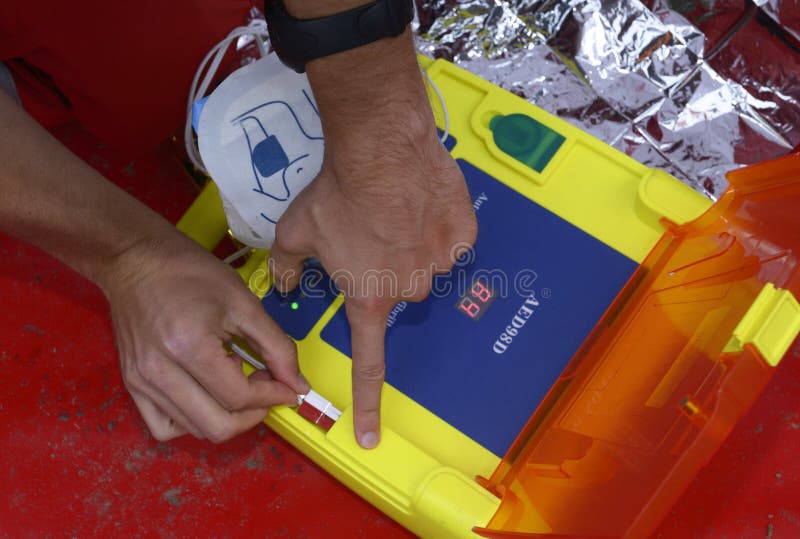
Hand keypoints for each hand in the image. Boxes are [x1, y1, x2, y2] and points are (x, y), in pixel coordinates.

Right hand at [100, 230, 309, 441]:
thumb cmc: (189, 272)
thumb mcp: (244, 302)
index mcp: (189, 347)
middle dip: (252, 414)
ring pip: (194, 430)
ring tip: (234, 382)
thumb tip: (297, 384)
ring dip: (225, 416)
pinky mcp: (132, 384)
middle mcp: (159, 372)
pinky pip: (164, 428)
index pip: (239, 397)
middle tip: (265, 389)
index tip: (288, 387)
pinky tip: (206, 397)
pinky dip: (192, 422)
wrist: (135, 259)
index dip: (272, 396)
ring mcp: (141, 382)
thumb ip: (276, 346)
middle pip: (217, 426)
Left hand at [268, 43, 476, 447]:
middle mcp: (409, 289)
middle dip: (382, 267)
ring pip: (424, 262)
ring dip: (410, 244)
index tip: (370, 437)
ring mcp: (441, 263)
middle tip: (368, 233)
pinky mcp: (464, 234)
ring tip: (392, 210)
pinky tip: (420, 202)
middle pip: (396, 289)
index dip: (368, 404)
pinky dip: (437, 225)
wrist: (381, 149)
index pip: (369, 364)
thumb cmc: (336, 193)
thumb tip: (283, 285)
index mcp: (369, 298)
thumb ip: (286, 267)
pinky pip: (450, 238)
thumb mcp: (295, 231)